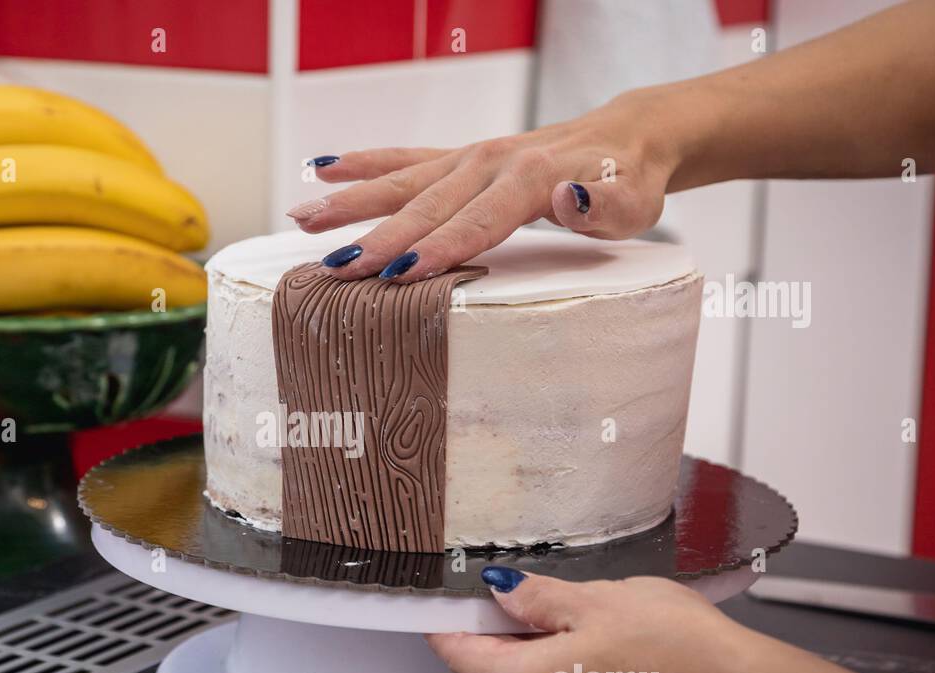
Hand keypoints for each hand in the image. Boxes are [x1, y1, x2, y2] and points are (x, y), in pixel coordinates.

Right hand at [287, 91, 679, 281]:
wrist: (625, 137)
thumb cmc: (629, 183)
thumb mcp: (633, 202)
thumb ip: (602, 206)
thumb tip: (565, 199)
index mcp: (530, 177)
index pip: (476, 221)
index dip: (438, 249)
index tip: (397, 273)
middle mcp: (489, 161)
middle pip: (425, 204)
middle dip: (377, 236)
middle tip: (333, 267)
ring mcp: (469, 156)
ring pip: (401, 179)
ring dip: (350, 200)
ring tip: (301, 218)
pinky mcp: (459, 158)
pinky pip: (403, 159)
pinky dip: (364, 164)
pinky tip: (322, 169)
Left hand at [427, 570, 769, 672]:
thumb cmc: (675, 646)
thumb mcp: (594, 599)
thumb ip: (536, 598)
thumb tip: (499, 591)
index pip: (459, 655)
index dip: (451, 623)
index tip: (449, 600)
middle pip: (497, 672)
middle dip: (508, 633)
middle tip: (534, 593)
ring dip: (547, 653)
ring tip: (588, 618)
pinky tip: (609, 650)